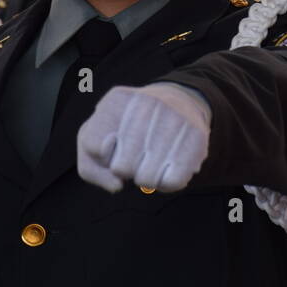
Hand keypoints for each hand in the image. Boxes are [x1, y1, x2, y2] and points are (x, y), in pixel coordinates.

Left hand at [76, 83, 211, 192]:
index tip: (113, 143)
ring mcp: (173, 119)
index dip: (101, 155)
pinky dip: (166, 183)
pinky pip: (171, 182)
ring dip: (147, 176)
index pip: (92, 146)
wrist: (180, 102)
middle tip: (138, 154)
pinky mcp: (196, 138)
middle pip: (121, 168)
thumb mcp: (99, 137)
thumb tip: (116, 186)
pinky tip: (168, 167)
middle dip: (127, 167)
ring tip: (153, 158)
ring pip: (146, 179)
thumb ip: (90, 167)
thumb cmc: (131, 127)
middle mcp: (146, 104)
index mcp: (117, 100)